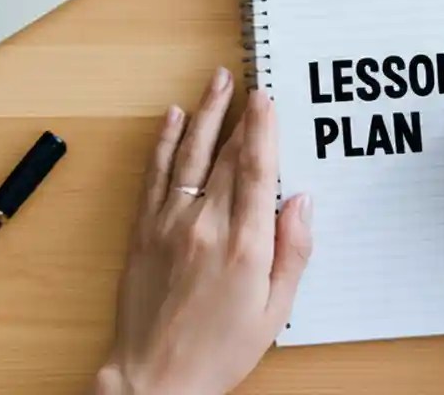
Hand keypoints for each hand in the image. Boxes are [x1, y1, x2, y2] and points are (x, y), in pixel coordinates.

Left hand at [92, 69, 313, 394]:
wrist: (153, 379)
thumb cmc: (217, 351)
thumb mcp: (274, 312)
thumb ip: (292, 252)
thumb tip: (300, 202)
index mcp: (244, 245)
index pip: (256, 170)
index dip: (263, 129)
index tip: (267, 98)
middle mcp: (205, 225)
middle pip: (225, 154)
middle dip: (239, 113)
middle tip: (248, 78)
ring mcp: (169, 223)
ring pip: (189, 154)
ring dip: (205, 114)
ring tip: (215, 81)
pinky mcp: (143, 231)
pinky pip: (155, 174)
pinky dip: (164, 142)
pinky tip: (174, 118)